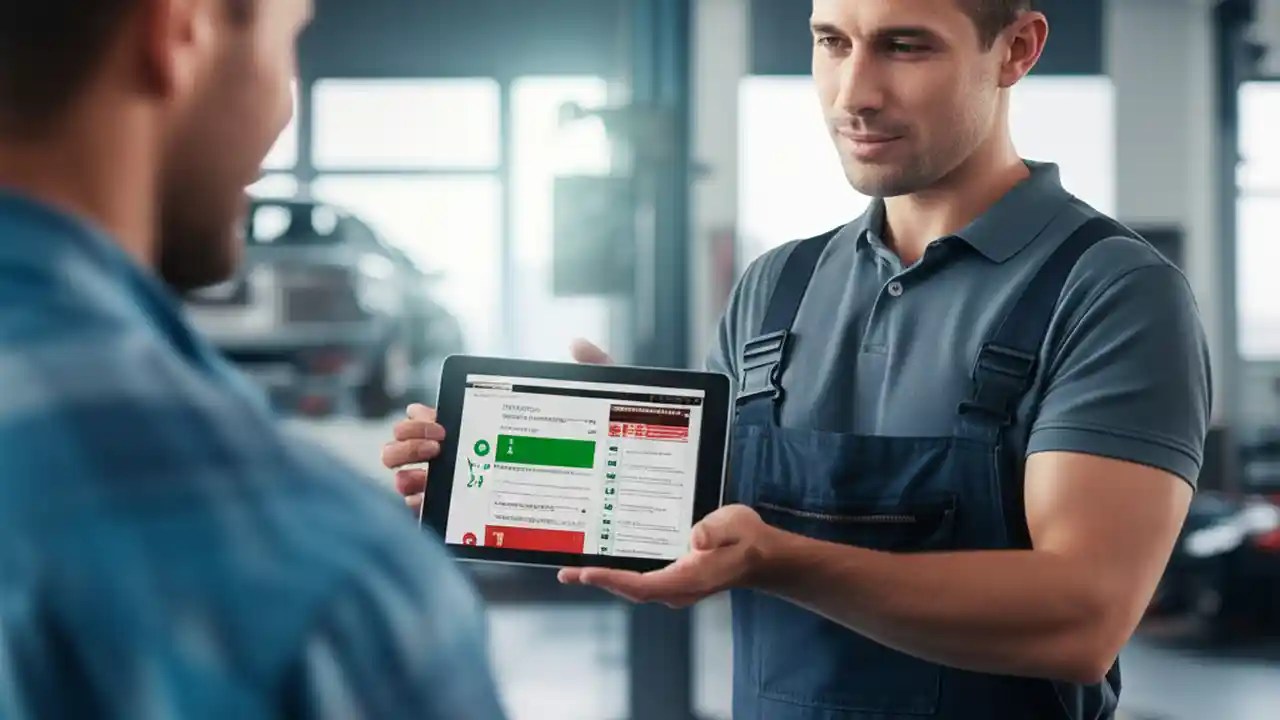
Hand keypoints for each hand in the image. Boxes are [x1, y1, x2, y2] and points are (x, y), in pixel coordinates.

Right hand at [382, 339, 612, 512]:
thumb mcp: (592, 410)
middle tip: (438, 444)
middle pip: (406, 445)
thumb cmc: (589, 450)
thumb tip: (577, 343)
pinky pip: (424, 516)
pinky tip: (425, 501)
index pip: (430, 418)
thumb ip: (593, 368)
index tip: (437, 419)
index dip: (419, 417)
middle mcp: (459, 459)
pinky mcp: (461, 521)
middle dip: (406, 441)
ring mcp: (457, 490)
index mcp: (477, 428)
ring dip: (404, 470)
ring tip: (425, 471)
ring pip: (407, 479)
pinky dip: (416, 508)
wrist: (606, 495)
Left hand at [558, 505, 776, 607]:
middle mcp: (679, 588)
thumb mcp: (735, 523)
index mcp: (689, 576)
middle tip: (566, 573)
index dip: (611, 579)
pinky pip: (641, 582)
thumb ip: (716, 530)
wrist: (763, 558)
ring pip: (633, 588)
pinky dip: (619, 576)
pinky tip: (606, 566)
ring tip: (576, 572)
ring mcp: (676, 587)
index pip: (641, 583)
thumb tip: (697, 538)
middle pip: (630, 589)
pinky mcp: (676, 581)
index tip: (585, 572)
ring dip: (605, 580)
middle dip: (598, 581)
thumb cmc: (747, 539)